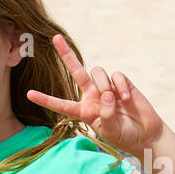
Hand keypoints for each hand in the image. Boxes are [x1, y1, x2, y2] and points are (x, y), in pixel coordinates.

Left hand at [26, 33, 163, 156]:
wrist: (145, 133)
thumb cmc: (124, 136)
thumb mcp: (110, 131)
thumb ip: (105, 114)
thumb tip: (107, 94)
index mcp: (83, 110)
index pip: (61, 104)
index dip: (46, 99)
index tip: (29, 94)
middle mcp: (92, 96)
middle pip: (76, 71)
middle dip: (66, 54)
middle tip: (55, 38)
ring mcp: (106, 87)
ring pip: (97, 72)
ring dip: (104, 84)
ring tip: (115, 100)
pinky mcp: (122, 83)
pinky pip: (116, 75)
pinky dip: (121, 86)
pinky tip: (126, 98)